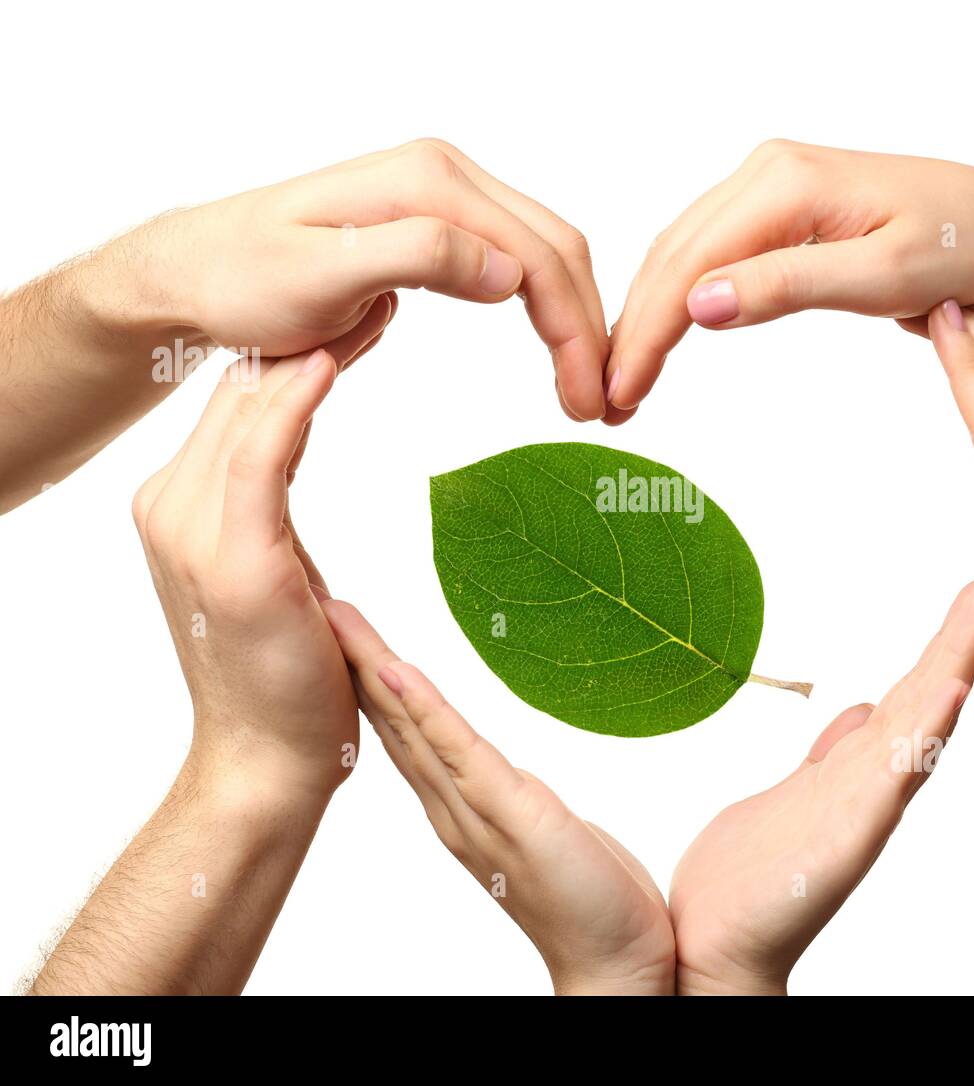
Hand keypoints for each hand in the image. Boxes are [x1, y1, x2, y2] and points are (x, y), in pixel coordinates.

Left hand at [106, 139, 608, 419]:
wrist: (196, 271)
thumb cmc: (244, 279)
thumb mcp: (323, 274)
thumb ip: (418, 257)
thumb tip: (510, 273)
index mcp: (428, 182)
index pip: (536, 254)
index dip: (574, 329)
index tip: (586, 400)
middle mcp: (445, 176)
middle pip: (555, 247)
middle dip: (588, 328)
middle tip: (598, 406)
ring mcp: (442, 198)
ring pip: (542, 254)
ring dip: (574, 320)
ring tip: (583, 388)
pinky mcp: (435, 225)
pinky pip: (513, 262)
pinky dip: (545, 309)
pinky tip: (554, 349)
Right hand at [131, 309, 389, 799]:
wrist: (267, 761)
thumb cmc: (286, 670)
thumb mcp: (272, 567)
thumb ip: (264, 502)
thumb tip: (281, 444)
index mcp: (182, 503)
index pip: (241, 401)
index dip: (298, 345)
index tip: (359, 300)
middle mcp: (172, 503)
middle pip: (245, 392)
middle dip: (312, 330)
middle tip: (377, 274)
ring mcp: (192, 528)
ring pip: (251, 409)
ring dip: (313, 346)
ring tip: (374, 293)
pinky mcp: (232, 557)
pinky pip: (260, 457)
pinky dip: (293, 402)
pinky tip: (328, 355)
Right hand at [321, 600, 676, 994]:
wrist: (617, 961)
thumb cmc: (587, 895)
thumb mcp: (536, 826)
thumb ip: (503, 796)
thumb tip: (488, 768)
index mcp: (460, 807)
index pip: (405, 732)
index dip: (370, 679)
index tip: (341, 630)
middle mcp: (453, 810)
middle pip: (393, 724)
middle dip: (353, 664)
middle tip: (313, 605)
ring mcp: (477, 813)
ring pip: (413, 730)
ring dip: (374, 672)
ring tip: (337, 620)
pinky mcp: (513, 814)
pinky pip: (460, 754)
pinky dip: (425, 711)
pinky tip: (397, 674)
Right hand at [605, 140, 973, 415]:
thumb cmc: (962, 249)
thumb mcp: (883, 278)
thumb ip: (790, 284)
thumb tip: (698, 305)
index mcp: (785, 183)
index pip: (689, 266)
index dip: (646, 335)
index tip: (617, 393)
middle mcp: (767, 172)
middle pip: (672, 257)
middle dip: (634, 331)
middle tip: (606, 401)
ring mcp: (770, 186)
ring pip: (681, 255)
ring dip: (649, 318)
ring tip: (625, 381)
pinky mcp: (778, 208)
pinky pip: (709, 253)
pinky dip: (679, 300)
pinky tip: (663, 339)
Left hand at [670, 575, 973, 994]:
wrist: (718, 945)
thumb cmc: (751, 878)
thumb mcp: (795, 795)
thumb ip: (831, 757)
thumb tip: (856, 715)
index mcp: (855, 772)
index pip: (907, 695)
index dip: (943, 643)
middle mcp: (869, 786)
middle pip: (922, 698)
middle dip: (960, 637)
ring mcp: (863, 809)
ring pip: (918, 724)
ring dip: (952, 665)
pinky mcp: (846, 838)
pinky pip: (891, 775)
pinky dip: (922, 732)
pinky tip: (948, 691)